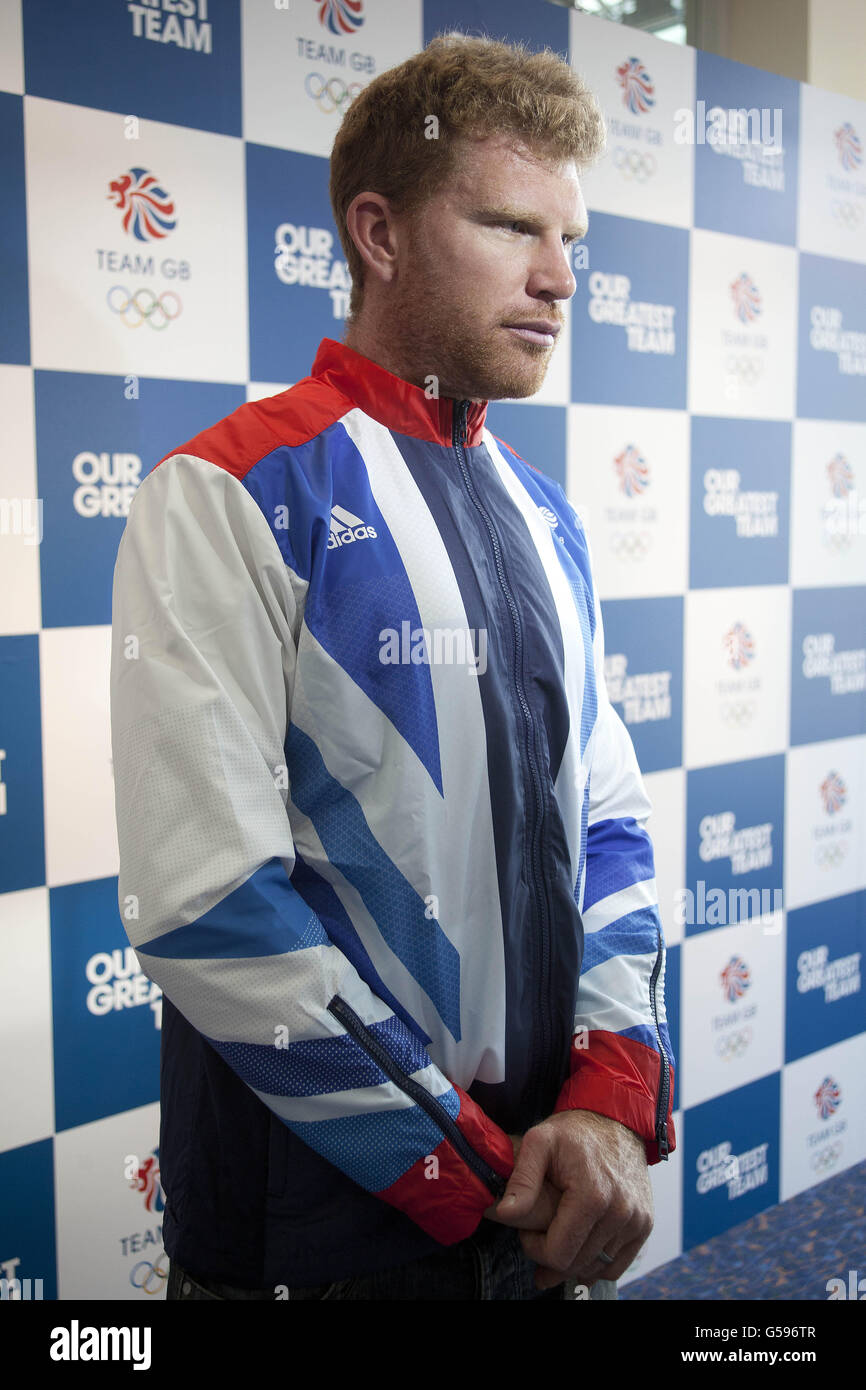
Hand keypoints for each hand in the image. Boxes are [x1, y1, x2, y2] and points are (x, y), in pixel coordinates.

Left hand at [489, 1110, 653, 1288]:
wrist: (615, 1121)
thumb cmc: (573, 1132)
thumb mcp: (539, 1142)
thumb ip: (521, 1179)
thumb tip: (505, 1213)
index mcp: (592, 1196)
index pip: (559, 1254)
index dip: (535, 1249)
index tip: (528, 1230)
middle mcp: (620, 1213)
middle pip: (577, 1264)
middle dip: (551, 1256)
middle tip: (540, 1232)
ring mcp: (636, 1220)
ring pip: (597, 1269)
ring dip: (574, 1262)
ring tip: (558, 1237)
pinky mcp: (644, 1224)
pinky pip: (617, 1265)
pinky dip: (597, 1265)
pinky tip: (579, 1249)